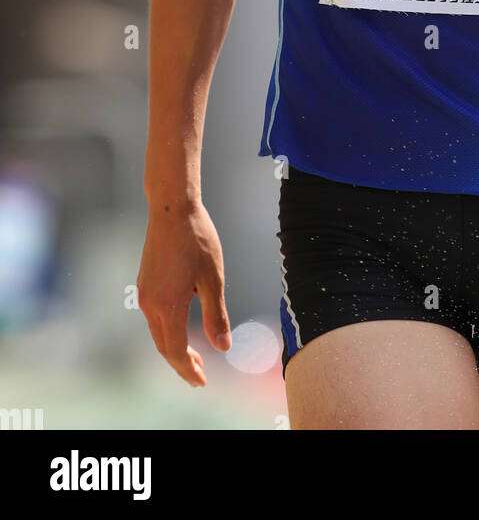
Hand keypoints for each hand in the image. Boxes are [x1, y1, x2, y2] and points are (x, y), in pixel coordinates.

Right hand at [137, 199, 231, 386]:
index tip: (202, 381)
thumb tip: (223, 346)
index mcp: (168, 305)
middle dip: (181, 365)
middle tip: (200, 377)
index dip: (189, 369)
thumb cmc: (197, 239)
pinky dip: (168, 332)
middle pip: (164, 347)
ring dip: (174, 349)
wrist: (171, 208)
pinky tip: (183, 328)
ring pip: (158, 333)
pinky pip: (154, 318)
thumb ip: (216, 314)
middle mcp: (150, 304)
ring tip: (195, 357)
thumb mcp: (214, 277)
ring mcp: (144, 293)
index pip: (176, 351)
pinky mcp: (144, 284)